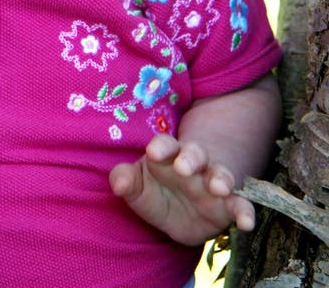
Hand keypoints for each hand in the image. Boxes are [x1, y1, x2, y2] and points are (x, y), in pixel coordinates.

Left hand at [109, 133, 255, 245]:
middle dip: (190, 158)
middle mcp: (193, 164)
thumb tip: (119, 181)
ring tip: (219, 187)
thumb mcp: (136, 187)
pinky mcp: (227, 205)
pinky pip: (241, 204)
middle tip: (183, 167)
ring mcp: (212, 183)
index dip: (160, 146)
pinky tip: (247, 222)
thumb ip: (125, 180)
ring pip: (220, 174)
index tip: (153, 152)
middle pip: (195, 153)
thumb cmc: (155, 190)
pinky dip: (246, 211)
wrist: (179, 210)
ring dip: (221, 179)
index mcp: (168, 154)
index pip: (165, 144)